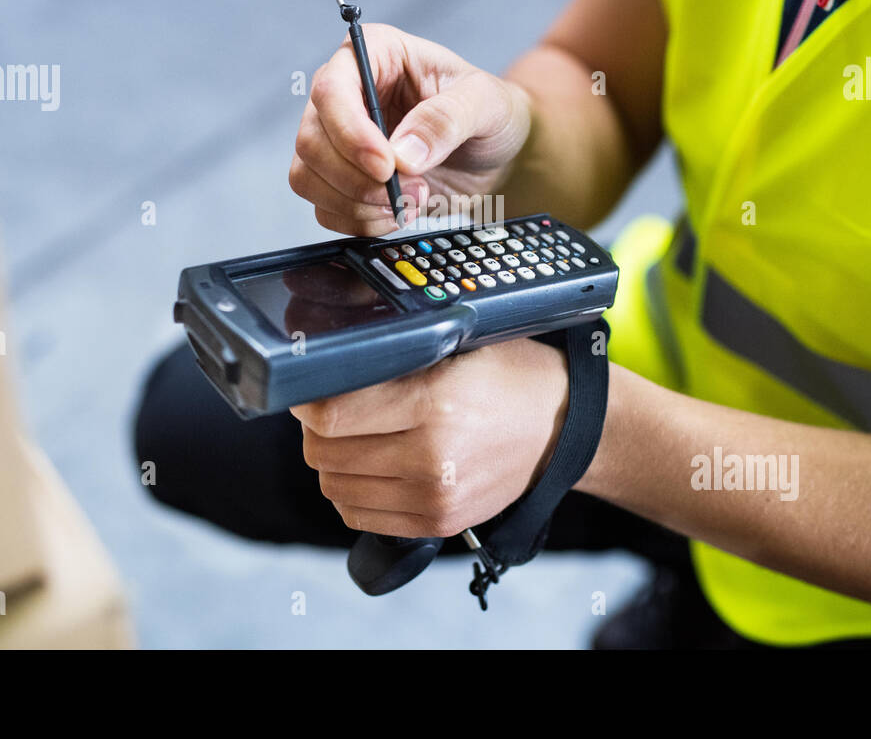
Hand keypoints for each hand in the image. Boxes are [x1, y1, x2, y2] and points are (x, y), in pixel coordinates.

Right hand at [289, 23, 531, 234]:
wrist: (499, 153)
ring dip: (360, 203)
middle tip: (414, 188)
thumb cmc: (492, 112)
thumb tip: (403, 153)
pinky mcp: (342, 181)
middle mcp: (347, 95)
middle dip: (358, 179)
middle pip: (311, 141)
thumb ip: (447, 119)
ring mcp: (339, 141)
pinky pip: (325, 210)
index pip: (331, 90)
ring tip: (414, 198)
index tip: (386, 166)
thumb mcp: (486, 103)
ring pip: (308, 179)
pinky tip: (400, 212)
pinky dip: (362, 221)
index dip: (350, 133)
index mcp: (374, 55)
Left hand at [291, 338, 568, 537]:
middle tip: (335, 410)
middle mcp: (431, 458)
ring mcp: (434, 498)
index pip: (331, 416)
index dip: (307, 401)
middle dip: (317, 429)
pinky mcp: (438, 523)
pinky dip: (353, 492)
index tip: (309, 390)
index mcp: (434, 404)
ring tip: (357, 438)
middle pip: (324, 454)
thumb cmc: (509, 376)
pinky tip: (373, 467)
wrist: (562, 426)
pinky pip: (358, 517)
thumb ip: (392, 360)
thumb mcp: (455, 347)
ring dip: (333, 462)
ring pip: (334, 488)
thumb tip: (325, 370)